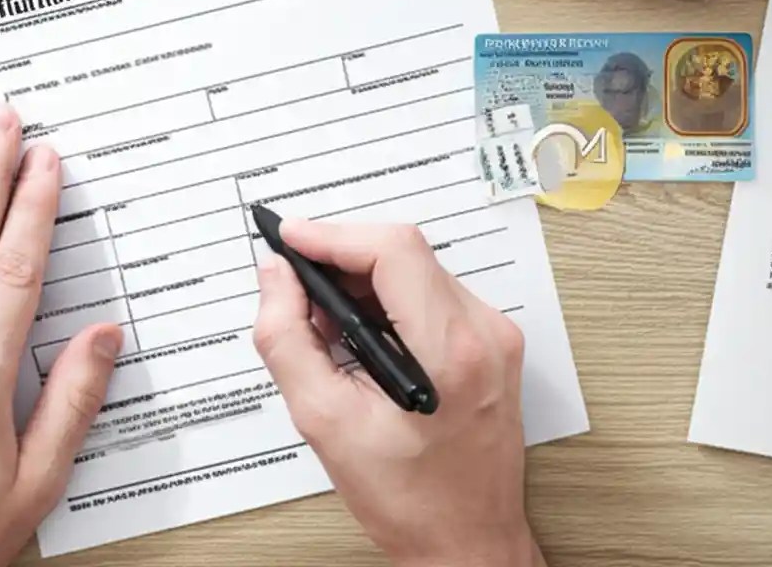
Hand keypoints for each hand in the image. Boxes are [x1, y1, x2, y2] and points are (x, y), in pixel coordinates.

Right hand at [252, 221, 546, 566]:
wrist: (466, 542)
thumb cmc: (410, 500)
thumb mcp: (325, 421)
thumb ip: (288, 339)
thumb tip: (276, 279)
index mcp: (450, 351)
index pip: (394, 251)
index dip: (333, 236)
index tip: (291, 239)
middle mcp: (485, 334)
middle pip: (405, 254)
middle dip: (343, 259)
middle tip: (297, 289)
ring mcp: (496, 337)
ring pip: (419, 271)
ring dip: (365, 283)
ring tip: (325, 324)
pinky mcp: (493, 345)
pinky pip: (435, 296)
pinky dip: (391, 303)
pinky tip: (362, 338)